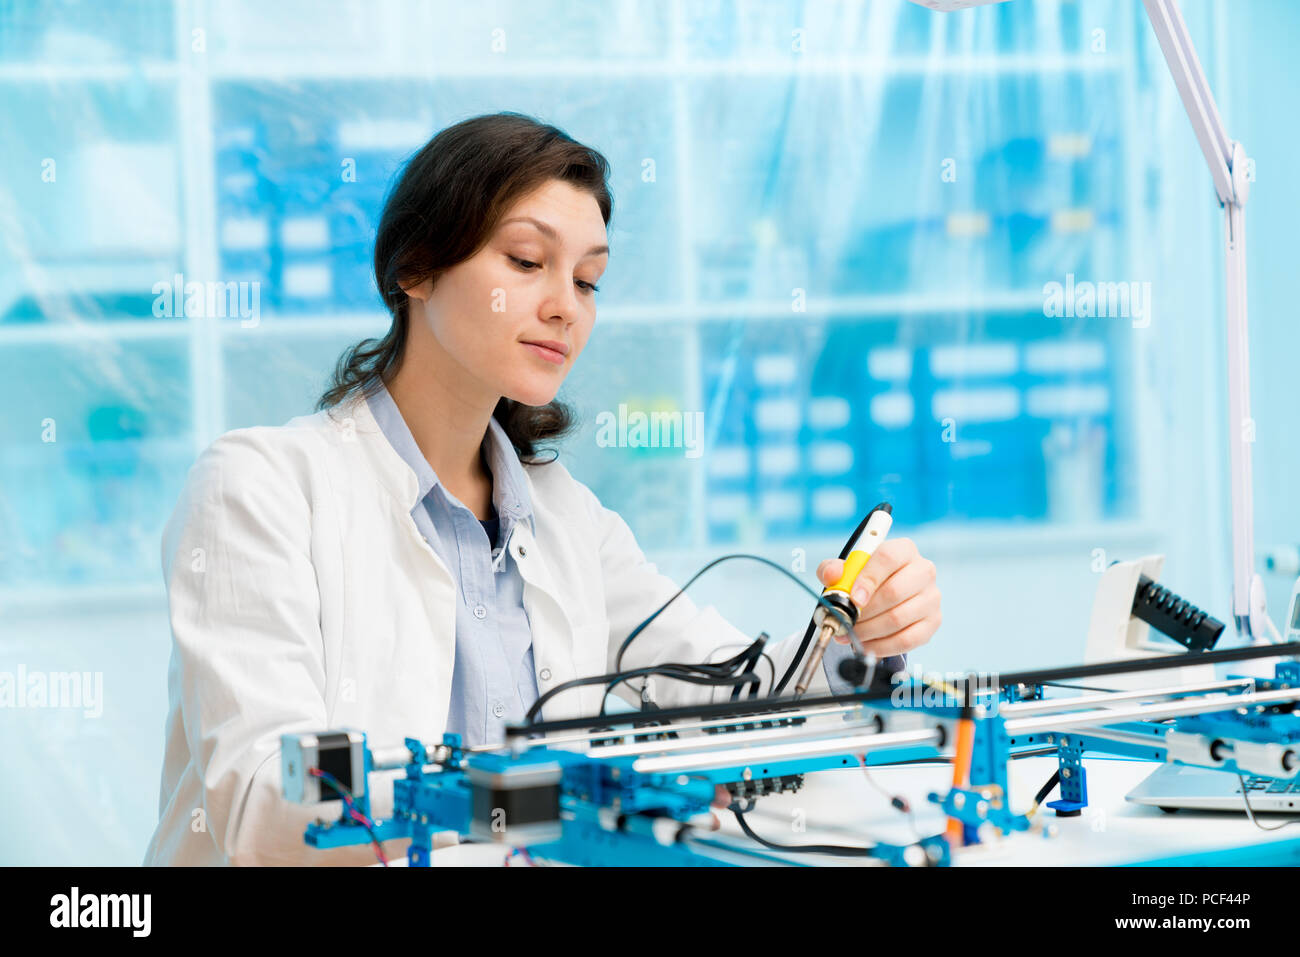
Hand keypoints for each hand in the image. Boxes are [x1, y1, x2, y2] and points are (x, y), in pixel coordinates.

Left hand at [815, 538, 940, 657]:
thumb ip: (832, 569)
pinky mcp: (933, 621)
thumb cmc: (867, 580)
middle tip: (846, 621)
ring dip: (869, 631)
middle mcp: (923, 570)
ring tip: (851, 633)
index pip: (888, 559)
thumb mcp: (846, 571)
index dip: (868, 579)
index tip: (853, 599)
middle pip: (894, 592)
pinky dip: (882, 646)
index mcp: (903, 550)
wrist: (885, 597)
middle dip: (865, 612)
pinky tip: (866, 645)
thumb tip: (832, 575)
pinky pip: (907, 639)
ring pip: (899, 618)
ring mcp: (931, 597)